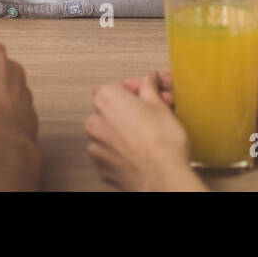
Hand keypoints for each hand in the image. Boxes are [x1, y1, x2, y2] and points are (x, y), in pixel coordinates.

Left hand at [85, 72, 204, 190]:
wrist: (162, 176)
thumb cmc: (162, 141)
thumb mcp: (159, 105)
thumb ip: (149, 88)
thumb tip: (149, 80)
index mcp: (107, 99)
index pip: (117, 86)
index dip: (136, 89)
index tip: (148, 93)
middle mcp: (95, 121)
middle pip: (110, 109)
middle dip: (128, 110)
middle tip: (150, 113)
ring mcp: (96, 146)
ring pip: (108, 132)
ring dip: (122, 131)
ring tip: (146, 135)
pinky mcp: (101, 167)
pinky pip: (109, 153)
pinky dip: (121, 151)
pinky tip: (139, 151)